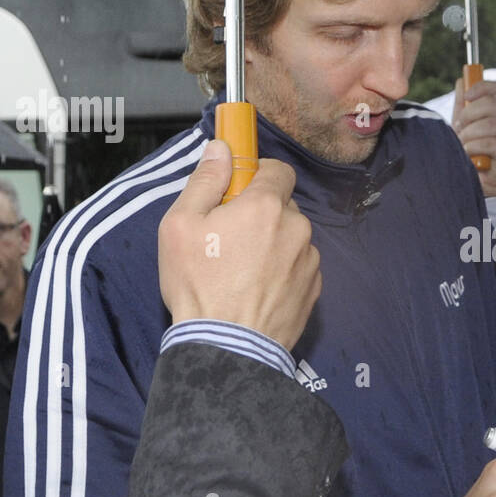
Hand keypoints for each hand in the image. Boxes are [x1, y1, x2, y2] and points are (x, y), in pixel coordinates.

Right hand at [158, 140, 321, 351]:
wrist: (227, 348)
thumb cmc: (199, 285)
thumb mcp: (180, 226)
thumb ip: (205, 181)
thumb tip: (221, 149)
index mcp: (266, 206)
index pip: (278, 170)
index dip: (258, 176)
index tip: (239, 192)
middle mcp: (297, 229)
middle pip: (284, 206)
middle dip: (262, 214)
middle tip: (231, 239)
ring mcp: (309, 261)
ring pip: (293, 238)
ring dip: (274, 244)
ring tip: (243, 271)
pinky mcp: (314, 290)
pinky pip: (300, 267)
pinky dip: (284, 271)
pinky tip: (259, 290)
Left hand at [451, 78, 495, 196]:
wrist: (482, 184)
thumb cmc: (473, 155)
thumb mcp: (463, 128)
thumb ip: (462, 106)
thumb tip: (460, 82)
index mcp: (494, 112)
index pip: (495, 89)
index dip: (481, 87)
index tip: (467, 95)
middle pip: (490, 104)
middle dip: (468, 115)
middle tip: (459, 129)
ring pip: (489, 124)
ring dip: (469, 135)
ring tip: (464, 147)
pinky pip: (489, 143)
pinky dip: (473, 149)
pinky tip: (470, 157)